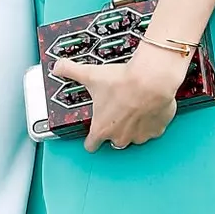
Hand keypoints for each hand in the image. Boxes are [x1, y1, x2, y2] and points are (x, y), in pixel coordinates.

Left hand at [53, 44, 179, 150]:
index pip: (91, 146)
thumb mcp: (91, 74)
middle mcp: (120, 137)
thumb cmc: (123, 81)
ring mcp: (140, 136)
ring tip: (134, 108)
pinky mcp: (156, 131)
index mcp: (102, 128)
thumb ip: (71, 71)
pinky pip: (151, 130)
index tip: (93, 133)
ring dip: (133, 127)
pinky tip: (148, 108)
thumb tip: (58, 67)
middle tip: (117, 112)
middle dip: (114, 129)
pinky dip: (151, 122)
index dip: (90, 139)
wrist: (151, 79)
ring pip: (133, 137)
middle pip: (114, 141)